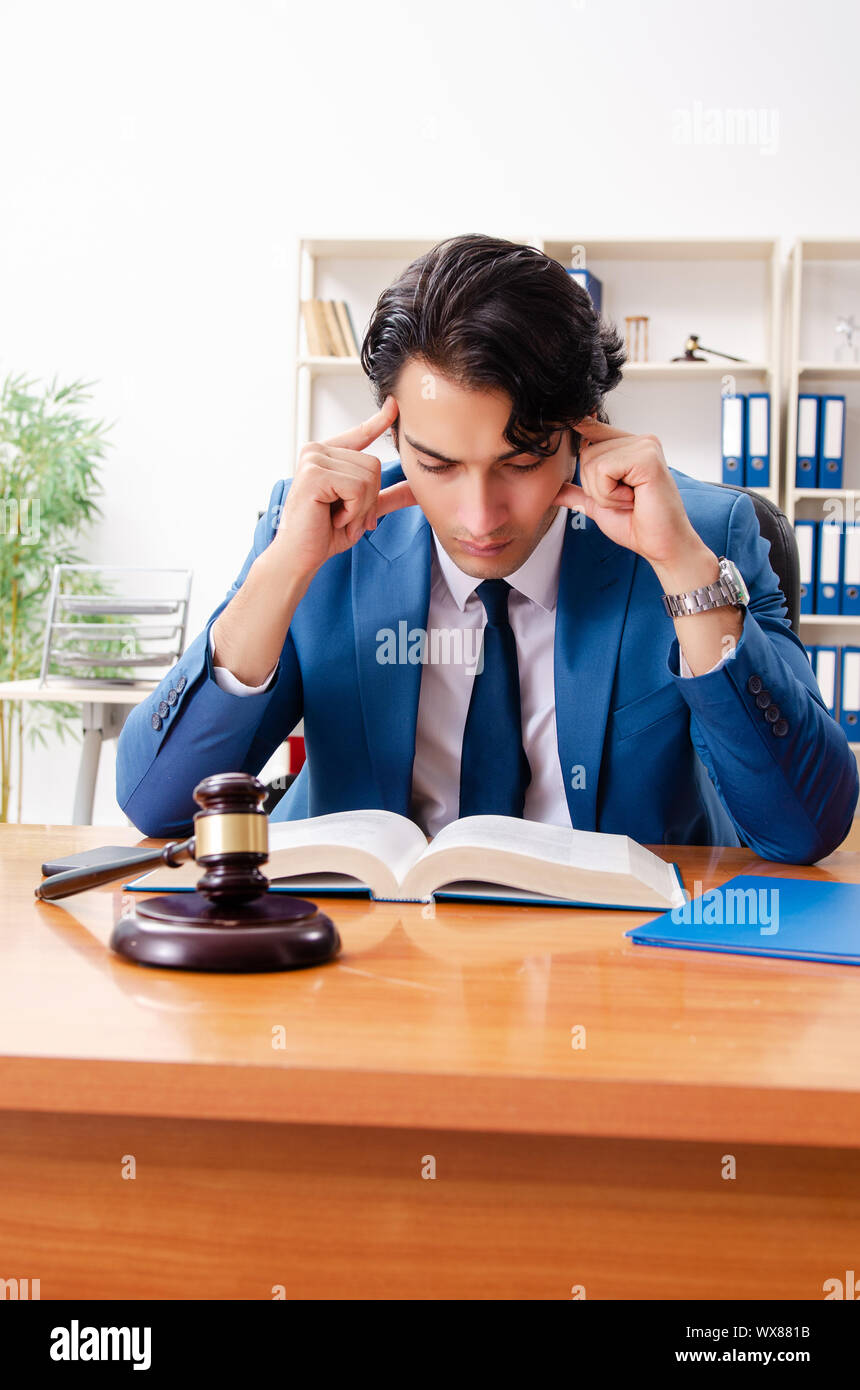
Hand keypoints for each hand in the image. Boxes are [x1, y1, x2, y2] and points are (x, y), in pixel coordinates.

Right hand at [271, 395, 416, 581]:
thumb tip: (417, 488)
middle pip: (373, 465)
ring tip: (337, 518)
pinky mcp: (314, 473)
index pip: (359, 434)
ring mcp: (313, 459)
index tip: (394, 405)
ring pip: (367, 477)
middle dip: (368, 500)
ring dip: (360, 508)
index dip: (379, 421)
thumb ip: (386, 496)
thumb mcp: (362, 510)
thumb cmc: (324, 534)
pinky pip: (357, 488)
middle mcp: (317, 451)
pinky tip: (332, 518)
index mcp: (327, 456)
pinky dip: (352, 511)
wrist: (299, 557)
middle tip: (346, 517)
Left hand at [552, 419, 703, 569]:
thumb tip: (553, 491)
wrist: (659, 545)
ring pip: (592, 463)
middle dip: (595, 487)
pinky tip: (632, 499)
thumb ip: (577, 492)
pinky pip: (604, 471)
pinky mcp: (647, 458)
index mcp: (629, 446)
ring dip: (604, 494)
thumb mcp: (598, 505)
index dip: (579, 426)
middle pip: (585, 452)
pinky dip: (610, 494)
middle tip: (624, 499)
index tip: (570, 419)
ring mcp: (645, 446)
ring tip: (630, 500)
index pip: (593, 427)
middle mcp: (639, 440)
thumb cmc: (636, 525)